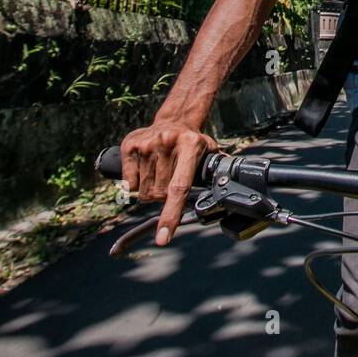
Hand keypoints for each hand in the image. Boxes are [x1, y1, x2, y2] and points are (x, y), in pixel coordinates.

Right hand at [120, 119, 217, 245]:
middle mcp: (167, 145)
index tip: (162, 238)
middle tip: (170, 182)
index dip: (170, 215)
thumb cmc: (193, 142)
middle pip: (158, 194)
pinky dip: (134, 185)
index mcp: (190, 148)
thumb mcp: (209, 152)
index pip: (178, 189)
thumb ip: (217, 169)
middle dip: (163, 198)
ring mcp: (147, 145)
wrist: (175, 118)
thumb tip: (230, 186)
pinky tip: (146, 171)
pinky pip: (127, 183)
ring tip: (160, 174)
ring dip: (150, 192)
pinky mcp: (129, 146)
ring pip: (142, 192)